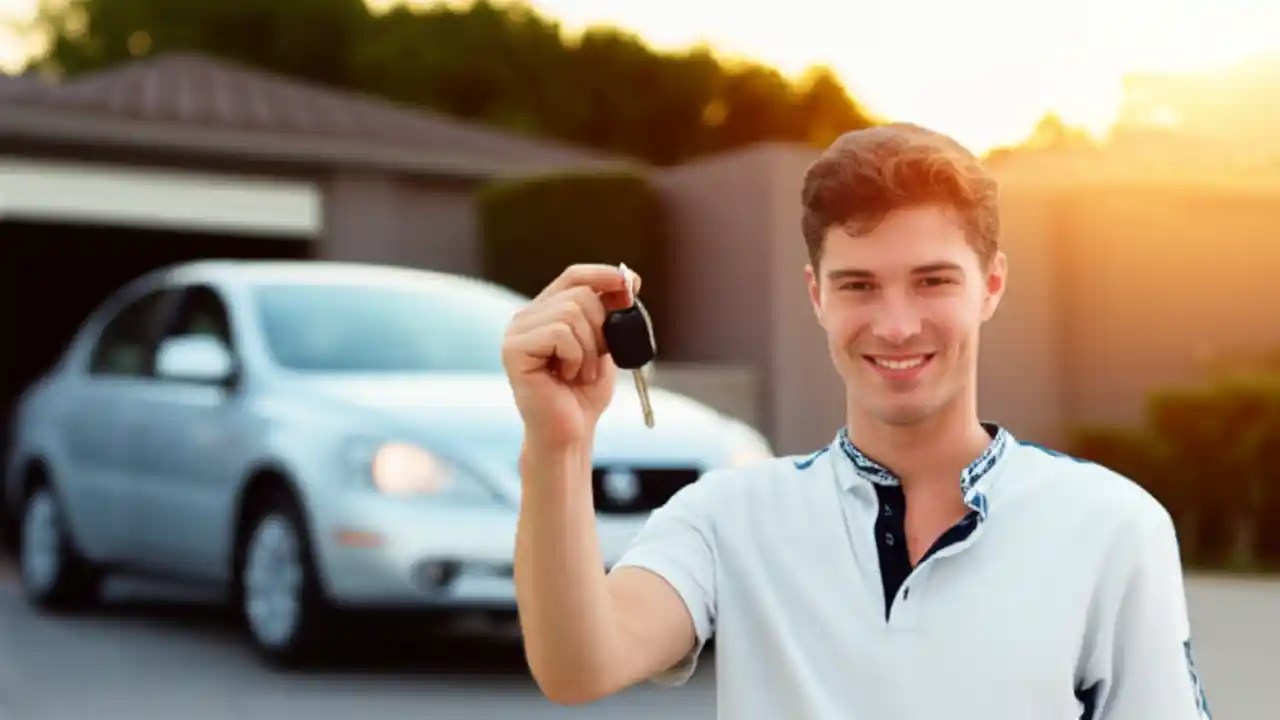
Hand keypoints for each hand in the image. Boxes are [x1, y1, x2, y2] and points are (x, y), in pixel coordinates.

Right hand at [502, 263, 640, 448]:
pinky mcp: (513, 349)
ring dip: (588, 349)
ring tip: (579, 374)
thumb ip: (612, 313)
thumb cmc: (584, 394)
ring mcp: (516, 332)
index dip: (602, 275)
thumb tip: (629, 279)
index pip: (573, 276)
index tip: (630, 283)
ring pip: (571, 312)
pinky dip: (575, 357)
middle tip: (593, 361)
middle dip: (600, 329)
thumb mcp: (606, 345)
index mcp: (545, 313)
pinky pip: (559, 333)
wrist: (570, 434)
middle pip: (579, 294)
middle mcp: (526, 317)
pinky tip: (566, 377)